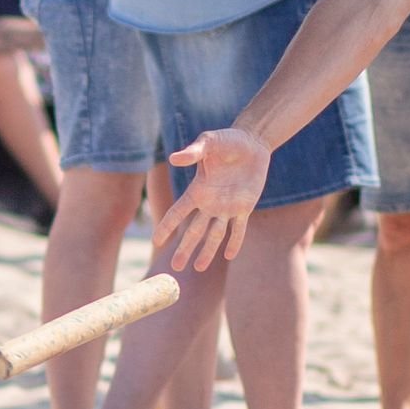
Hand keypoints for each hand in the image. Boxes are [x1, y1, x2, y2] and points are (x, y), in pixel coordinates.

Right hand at [151, 127, 268, 271]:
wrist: (252, 142)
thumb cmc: (227, 139)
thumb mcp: (209, 143)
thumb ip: (193, 153)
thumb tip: (174, 158)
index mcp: (198, 190)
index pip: (178, 213)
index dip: (167, 227)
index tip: (156, 241)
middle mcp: (210, 202)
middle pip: (194, 231)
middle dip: (185, 249)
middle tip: (175, 267)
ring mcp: (227, 207)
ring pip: (215, 235)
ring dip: (207, 252)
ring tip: (199, 269)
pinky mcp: (245, 207)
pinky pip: (239, 229)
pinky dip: (235, 242)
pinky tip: (229, 256)